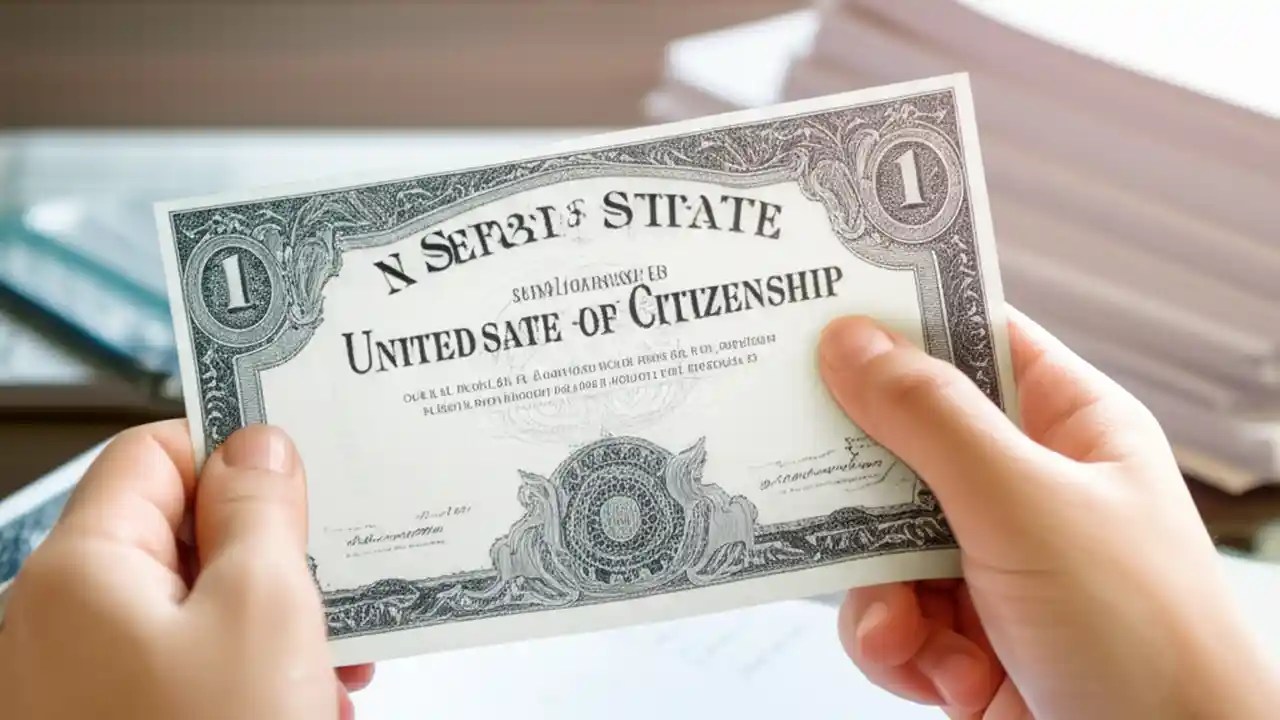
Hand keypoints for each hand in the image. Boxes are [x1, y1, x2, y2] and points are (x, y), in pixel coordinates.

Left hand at [0, 421, 373, 718]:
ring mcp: (87, 683)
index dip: (236, 450)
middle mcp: (65, 621)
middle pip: (181, 534)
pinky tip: (309, 705)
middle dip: (274, 555)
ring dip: (278, 623)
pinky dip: (253, 674)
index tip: (310, 463)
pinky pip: (190, 670)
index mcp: (81, 570)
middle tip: (341, 573)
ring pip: (198, 609)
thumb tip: (259, 447)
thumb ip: (262, 512)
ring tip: (338, 661)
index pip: (157, 452)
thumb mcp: (264, 613)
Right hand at [818, 309, 1279, 719]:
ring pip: (882, 538)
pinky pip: (888, 613)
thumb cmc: (1145, 638)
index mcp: (1071, 429)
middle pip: (909, 442)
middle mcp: (1029, 490)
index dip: (904, 320)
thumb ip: (932, 420)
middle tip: (793, 456)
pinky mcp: (964, 639)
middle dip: (859, 472)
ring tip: (901, 622)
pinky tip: (926, 669)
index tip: (819, 309)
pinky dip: (892, 643)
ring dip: (876, 584)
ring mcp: (993, 566)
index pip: (977, 342)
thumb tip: (850, 341)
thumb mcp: (1029, 508)